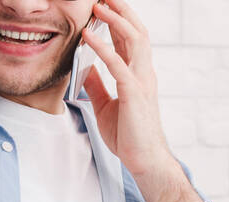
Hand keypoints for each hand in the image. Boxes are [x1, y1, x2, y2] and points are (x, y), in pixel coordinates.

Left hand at [81, 0, 186, 201]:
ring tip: (99, 4)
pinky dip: (103, 47)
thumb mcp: (106, 106)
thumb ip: (97, 85)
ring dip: (115, 19)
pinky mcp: (134, 94)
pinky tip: (88, 35)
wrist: (144, 160)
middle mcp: (143, 73)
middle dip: (121, 9)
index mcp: (138, 74)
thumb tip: (84, 68)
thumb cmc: (129, 136)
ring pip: (134, 39)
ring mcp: (142, 81)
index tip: (103, 4)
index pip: (130, 38)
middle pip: (136, 30)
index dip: (118, 19)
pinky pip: (118, 64)